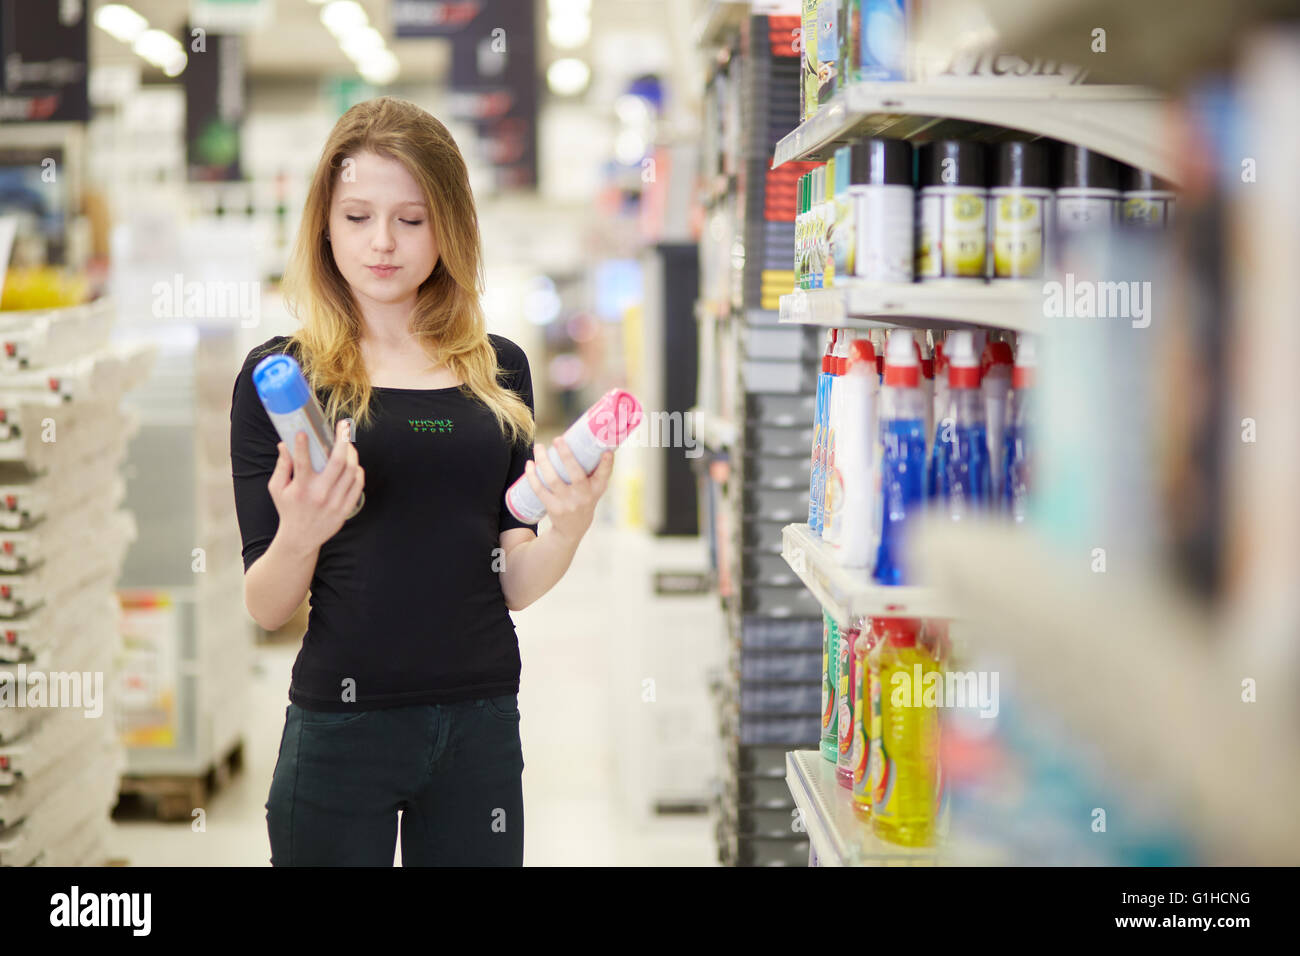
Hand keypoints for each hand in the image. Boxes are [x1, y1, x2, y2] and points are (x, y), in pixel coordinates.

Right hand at [267, 419, 363, 552]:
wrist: (300, 539)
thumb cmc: (288, 509)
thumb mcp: (277, 489)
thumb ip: (281, 466)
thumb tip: (284, 444)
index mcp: (301, 488)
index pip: (302, 462)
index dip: (303, 445)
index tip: (304, 431)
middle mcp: (320, 494)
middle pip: (338, 463)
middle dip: (343, 441)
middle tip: (343, 429)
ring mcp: (335, 502)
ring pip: (351, 471)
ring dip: (352, 454)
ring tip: (348, 445)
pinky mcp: (345, 509)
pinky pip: (358, 485)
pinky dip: (357, 471)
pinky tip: (353, 464)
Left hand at [523, 436, 613, 543]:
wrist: (572, 530)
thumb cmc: (584, 499)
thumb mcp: (594, 488)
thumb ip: (594, 468)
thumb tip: (594, 440)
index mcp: (597, 489)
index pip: (604, 475)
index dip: (606, 463)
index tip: (606, 451)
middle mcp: (584, 496)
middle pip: (576, 474)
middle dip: (566, 455)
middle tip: (557, 439)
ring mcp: (568, 503)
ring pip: (553, 479)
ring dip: (543, 461)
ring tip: (538, 447)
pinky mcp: (553, 508)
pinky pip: (539, 489)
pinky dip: (532, 475)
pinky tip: (530, 464)